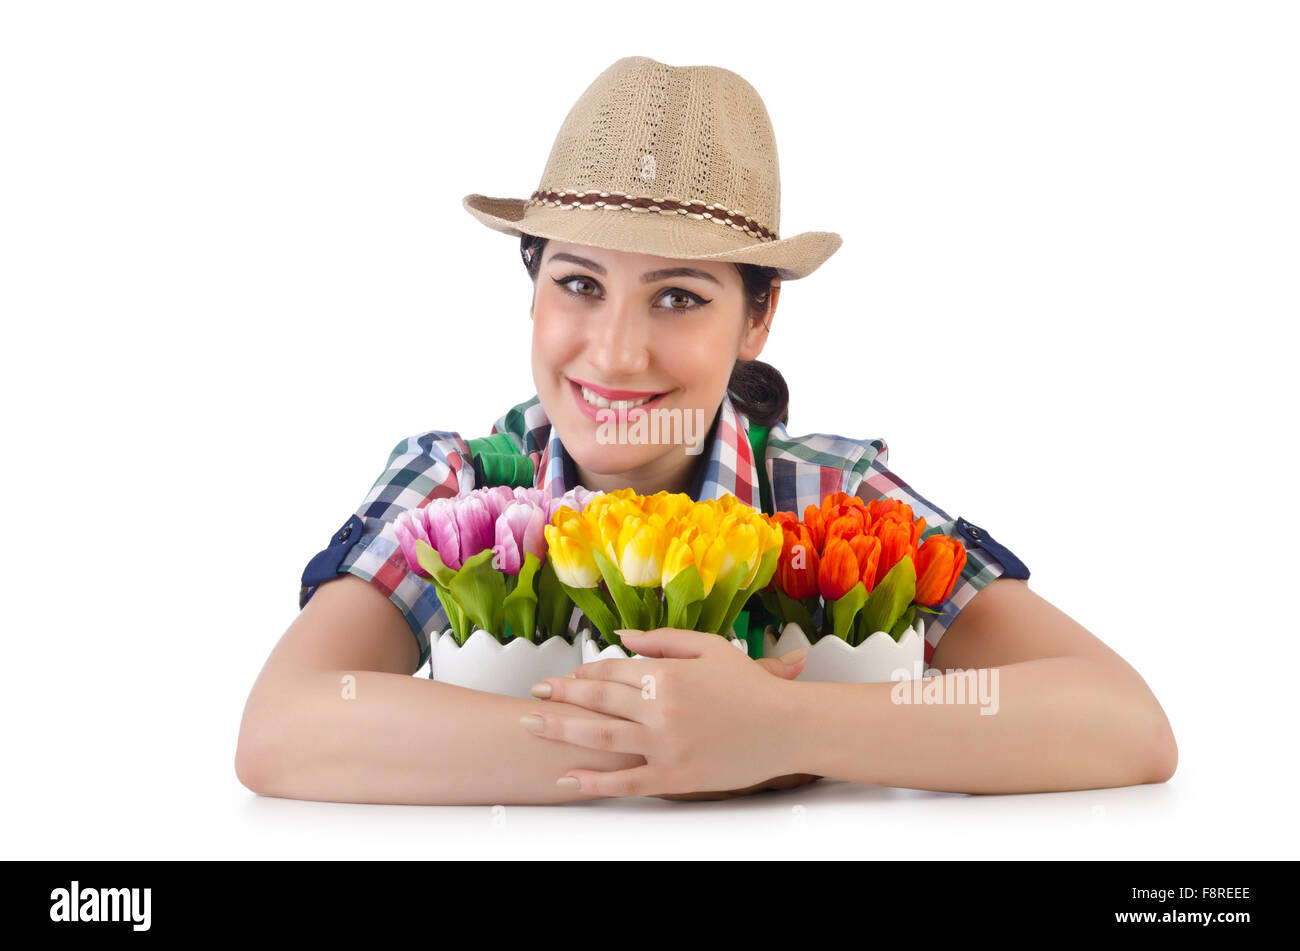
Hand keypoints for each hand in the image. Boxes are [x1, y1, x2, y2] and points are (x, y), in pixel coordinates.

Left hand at [520, 628, 810, 798]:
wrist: (788, 727)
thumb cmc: (752, 686)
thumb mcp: (710, 647)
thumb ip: (663, 640)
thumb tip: (622, 637)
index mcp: (667, 675)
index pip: (611, 671)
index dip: (583, 672)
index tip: (565, 675)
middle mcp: (660, 709)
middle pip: (596, 701)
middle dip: (561, 696)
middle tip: (534, 694)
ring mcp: (665, 746)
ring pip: (600, 739)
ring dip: (561, 731)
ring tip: (531, 726)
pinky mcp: (675, 777)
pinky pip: (625, 782)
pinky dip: (594, 782)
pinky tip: (568, 778)